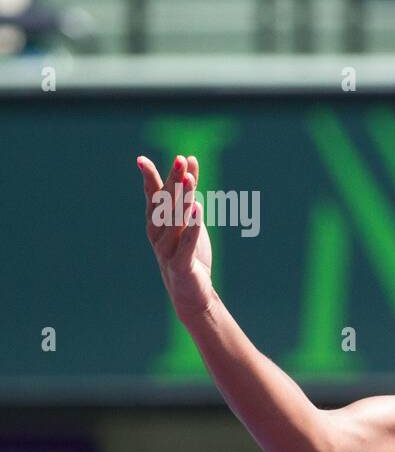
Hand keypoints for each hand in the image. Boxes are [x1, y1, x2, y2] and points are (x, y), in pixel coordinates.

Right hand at [139, 154, 213, 319]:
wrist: (190, 292)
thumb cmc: (187, 252)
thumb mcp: (189, 218)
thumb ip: (188, 191)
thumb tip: (189, 159)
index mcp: (156, 222)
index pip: (153, 195)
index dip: (150, 177)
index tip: (141, 159)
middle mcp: (157, 234)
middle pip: (165, 204)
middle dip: (173, 181)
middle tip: (179, 160)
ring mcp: (166, 250)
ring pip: (175, 221)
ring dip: (183, 199)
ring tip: (190, 180)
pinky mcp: (180, 264)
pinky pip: (186, 243)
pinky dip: (192, 227)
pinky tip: (197, 210)